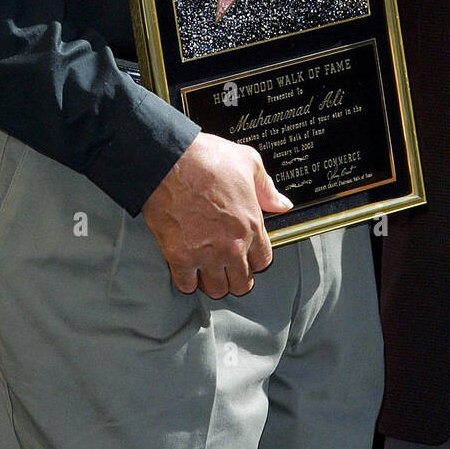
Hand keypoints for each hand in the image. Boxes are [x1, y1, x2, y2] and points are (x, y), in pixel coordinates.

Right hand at [141, 132, 292, 297]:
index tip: (247, 254)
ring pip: (216, 289)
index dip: (255, 259)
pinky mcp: (179, 257)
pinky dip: (187, 280)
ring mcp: (205, 254)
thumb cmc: (205, 159)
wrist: (168, 161)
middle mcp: (231, 245)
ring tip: (208, 270)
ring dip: (213, 281)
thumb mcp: (248, 162)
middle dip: (236, 276)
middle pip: (242, 283)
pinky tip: (187, 269)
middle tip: (228, 266)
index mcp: (251, 224)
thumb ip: (267, 188)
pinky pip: (186, 284)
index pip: (263, 262)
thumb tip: (281, 203)